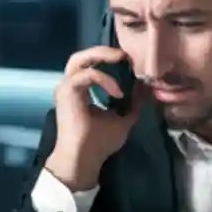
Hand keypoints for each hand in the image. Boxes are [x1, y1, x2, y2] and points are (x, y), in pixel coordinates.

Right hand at [45, 46, 147, 190]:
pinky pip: (88, 75)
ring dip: (102, 56)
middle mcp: (70, 86)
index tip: (130, 64)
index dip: (109, 61)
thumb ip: (132, 104)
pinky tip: (118, 93)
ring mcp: (66, 88)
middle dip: (103, 52)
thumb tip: (145, 90)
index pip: (91, 66)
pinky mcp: (67, 92)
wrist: (84, 159)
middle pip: (81, 57)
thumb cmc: (99, 143)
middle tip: (124, 56)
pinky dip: (105, 80)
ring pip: (79, 59)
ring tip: (121, 59)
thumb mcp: (122, 120)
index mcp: (80, 91)